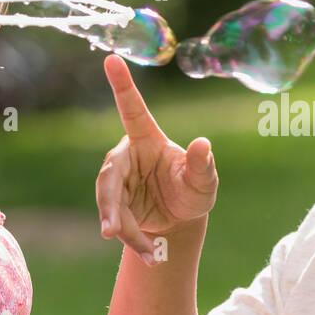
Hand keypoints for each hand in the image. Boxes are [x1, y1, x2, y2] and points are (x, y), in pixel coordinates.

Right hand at [96, 54, 217, 263]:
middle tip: (110, 231)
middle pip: (109, 177)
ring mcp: (116, 181)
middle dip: (109, 205)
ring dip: (125, 230)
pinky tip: (152, 257)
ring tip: (149, 252)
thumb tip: (205, 145)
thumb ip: (203, 165)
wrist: (180, 220)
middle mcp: (126, 157)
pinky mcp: (112, 203)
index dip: (122, 84)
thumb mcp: (204, 182)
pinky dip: (134, 242)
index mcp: (147, 139)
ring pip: (110, 206)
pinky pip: (117, 223)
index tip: (111, 57)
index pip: (132, 109)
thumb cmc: (194, 190)